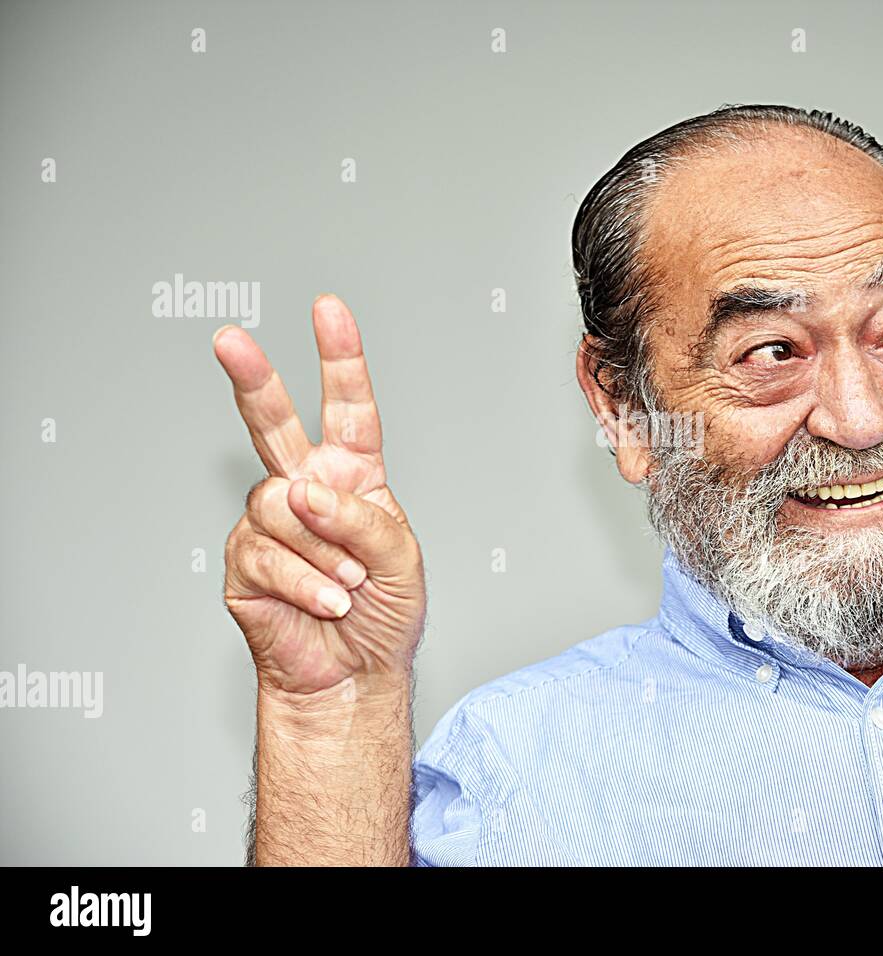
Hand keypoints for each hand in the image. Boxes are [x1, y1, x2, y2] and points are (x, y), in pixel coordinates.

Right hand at [214, 295, 424, 698]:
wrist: (353, 674)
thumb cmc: (384, 614)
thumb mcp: (403, 558)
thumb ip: (364, 517)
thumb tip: (304, 489)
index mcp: (353, 476)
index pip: (348, 410)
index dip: (340, 360)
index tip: (328, 312)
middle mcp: (306, 489)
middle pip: (273, 424)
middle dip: (253, 379)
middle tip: (230, 340)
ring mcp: (271, 524)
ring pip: (281, 508)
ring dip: (325, 553)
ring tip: (347, 586)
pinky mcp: (244, 562)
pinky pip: (268, 555)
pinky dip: (306, 583)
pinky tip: (324, 602)